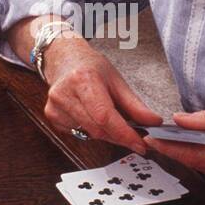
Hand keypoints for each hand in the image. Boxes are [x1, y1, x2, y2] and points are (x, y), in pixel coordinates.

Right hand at [42, 37, 161, 153]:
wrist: (64, 60)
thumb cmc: (90, 67)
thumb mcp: (116, 80)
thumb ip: (135, 105)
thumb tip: (153, 122)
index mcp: (83, 80)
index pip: (104, 116)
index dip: (124, 133)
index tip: (140, 144)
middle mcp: (65, 94)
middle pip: (97, 129)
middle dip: (120, 136)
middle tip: (135, 137)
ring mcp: (55, 107)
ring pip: (89, 134)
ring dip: (108, 134)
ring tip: (114, 121)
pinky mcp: (52, 117)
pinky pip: (79, 133)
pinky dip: (93, 131)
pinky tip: (94, 117)